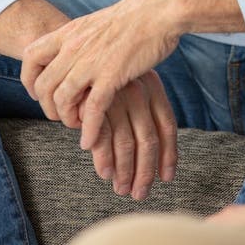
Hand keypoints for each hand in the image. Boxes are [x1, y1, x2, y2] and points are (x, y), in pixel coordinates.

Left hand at [21, 0, 180, 148]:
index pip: (30, 55)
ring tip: (77, 126)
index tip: (39, 92)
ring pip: (62, 99)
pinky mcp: (112, 75)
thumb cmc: (135, 17)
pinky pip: (91, 110)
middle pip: (43, 84)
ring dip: (66, 119)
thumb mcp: (97, 22)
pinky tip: (90, 140)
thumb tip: (75, 53)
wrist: (159, 10)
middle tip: (61, 115)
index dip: (29, 78)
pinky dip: (88, 129)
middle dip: (48, 107)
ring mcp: (92, 61)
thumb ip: (82, 39)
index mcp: (70, 31)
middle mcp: (75, 46)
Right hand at [86, 70, 177, 199]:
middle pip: (149, 140)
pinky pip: (104, 139)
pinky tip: (105, 174)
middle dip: (145, 172)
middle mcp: (139, 90)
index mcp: (153, 85)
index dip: (168, 154)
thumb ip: (142, 112)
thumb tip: (155, 158)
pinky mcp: (95, 103)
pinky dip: (105, 160)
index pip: (167, 126)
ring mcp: (118, 96)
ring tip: (122, 189)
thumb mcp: (131, 83)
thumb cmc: (107, 73)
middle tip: (140, 193)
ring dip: (125, 172)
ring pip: (127, 144)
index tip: (166, 177)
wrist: (76, 50)